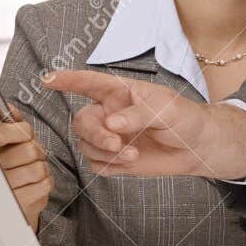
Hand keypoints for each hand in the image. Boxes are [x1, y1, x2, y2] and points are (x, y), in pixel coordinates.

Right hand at [0, 107, 50, 232]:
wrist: (6, 205)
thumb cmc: (7, 170)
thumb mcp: (4, 144)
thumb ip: (9, 124)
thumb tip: (9, 107)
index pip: (1, 133)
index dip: (20, 130)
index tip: (23, 133)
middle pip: (29, 150)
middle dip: (36, 151)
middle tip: (29, 156)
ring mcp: (4, 189)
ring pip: (39, 167)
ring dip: (40, 168)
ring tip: (30, 171)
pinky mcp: (19, 204)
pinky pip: (45, 184)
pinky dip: (44, 183)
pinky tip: (33, 184)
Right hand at [42, 69, 245, 179]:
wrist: (197, 147)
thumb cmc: (184, 118)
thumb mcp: (167, 109)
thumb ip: (139, 114)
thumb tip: (112, 123)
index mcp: (121, 92)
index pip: (90, 83)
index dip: (68, 80)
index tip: (49, 79)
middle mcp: (109, 113)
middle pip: (82, 122)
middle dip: (95, 135)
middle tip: (116, 144)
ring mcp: (110, 136)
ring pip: (86, 145)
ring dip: (106, 153)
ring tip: (134, 154)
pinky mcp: (114, 158)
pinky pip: (97, 164)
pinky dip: (111, 166)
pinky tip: (132, 162)